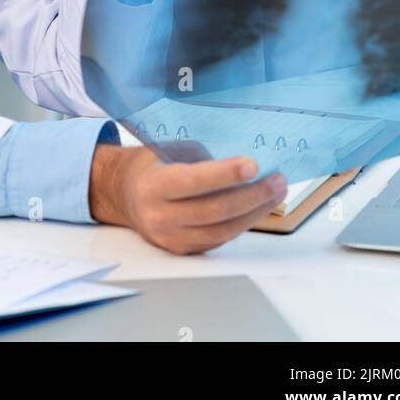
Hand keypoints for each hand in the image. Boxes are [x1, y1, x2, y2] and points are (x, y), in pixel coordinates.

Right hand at [88, 145, 286, 254]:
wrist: (123, 195)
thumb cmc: (150, 165)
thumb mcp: (167, 150)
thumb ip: (200, 158)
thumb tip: (242, 163)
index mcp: (152, 185)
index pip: (192, 182)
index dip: (224, 175)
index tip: (252, 165)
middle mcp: (159, 216)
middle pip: (213, 211)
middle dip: (251, 196)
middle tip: (276, 181)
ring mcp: (171, 238)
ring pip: (221, 231)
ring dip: (254, 213)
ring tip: (275, 194)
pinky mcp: (183, 250)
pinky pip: (218, 240)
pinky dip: (241, 223)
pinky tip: (257, 208)